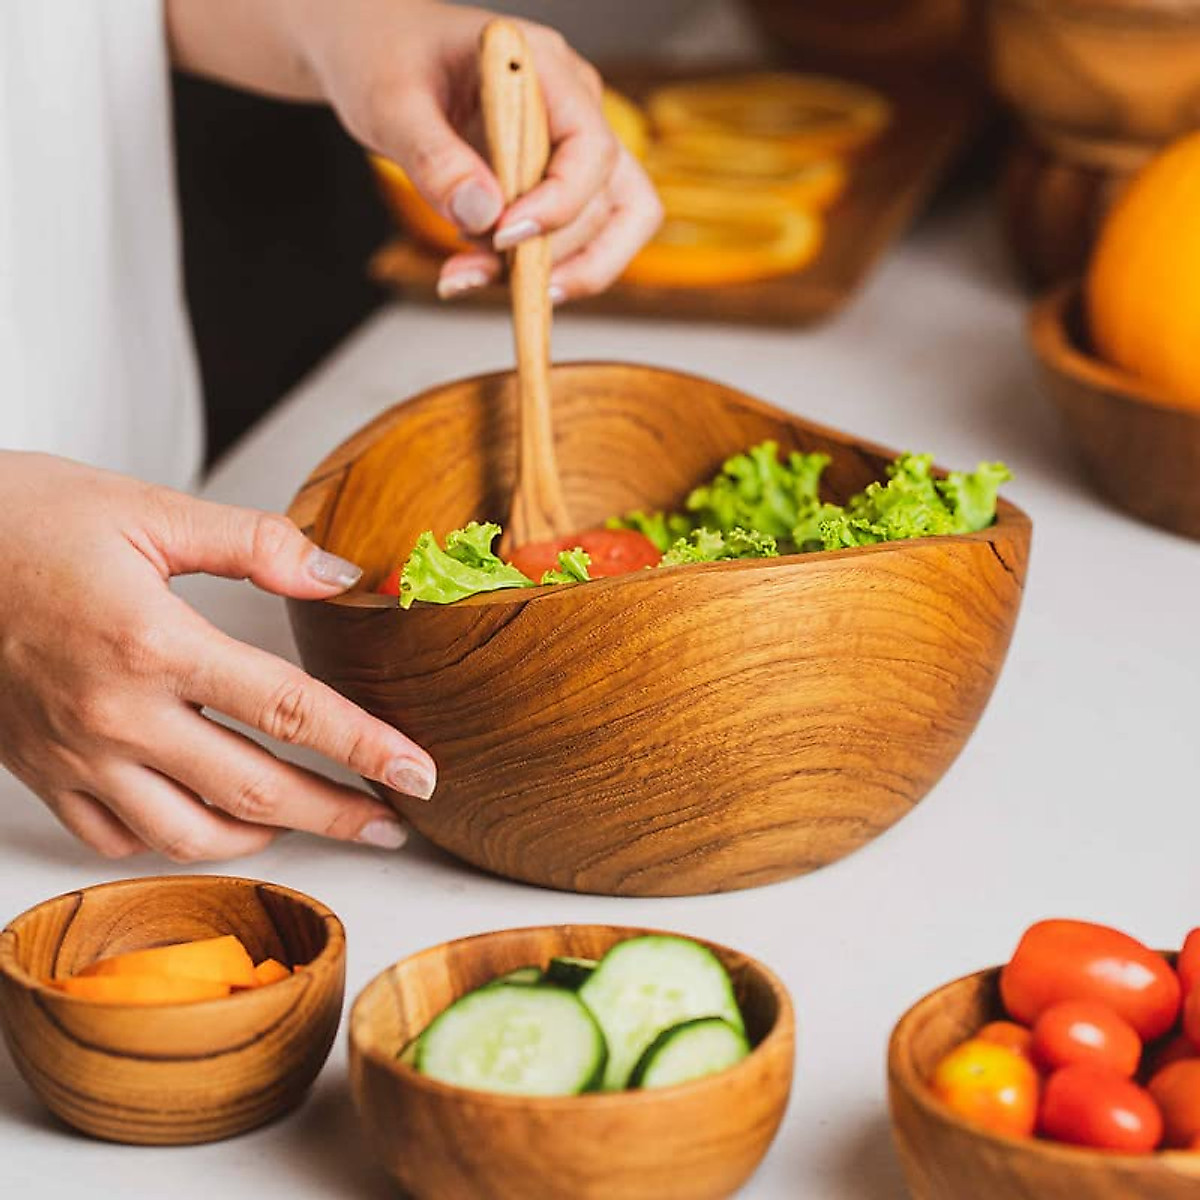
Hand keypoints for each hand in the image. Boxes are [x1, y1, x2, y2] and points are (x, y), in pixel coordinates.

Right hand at [0, 453, 434, 860]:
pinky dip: (176, 841)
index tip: (420, 773)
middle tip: (394, 824)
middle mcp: (116, 714)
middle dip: (338, 814)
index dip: (367, 747)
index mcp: (153, 642)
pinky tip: (212, 819)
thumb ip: (256, 544)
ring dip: (264, 837)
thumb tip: (339, 577)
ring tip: (312, 821)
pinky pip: (116, 838)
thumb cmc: (28, 518)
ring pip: (187, 834)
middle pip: (255, 790)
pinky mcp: (41, 772)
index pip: (290, 710)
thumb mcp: (149, 509)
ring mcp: (74, 754)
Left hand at [287, 1, 662, 301]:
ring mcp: (572, 145)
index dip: (559, 203)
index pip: (591, 147)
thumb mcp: (390, 104)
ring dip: (554, 270)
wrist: (376, 55)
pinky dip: (531, 270)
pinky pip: (571, 239)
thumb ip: (434, 158)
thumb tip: (484, 214)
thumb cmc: (385, 58)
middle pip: (613, 199)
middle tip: (484, 263)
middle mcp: (573, 105)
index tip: (505, 235)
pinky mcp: (557, 181)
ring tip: (475, 275)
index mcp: (542, 66)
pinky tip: (473, 271)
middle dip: (553, 250)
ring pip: (610, 227)